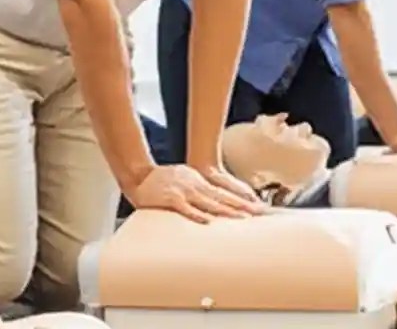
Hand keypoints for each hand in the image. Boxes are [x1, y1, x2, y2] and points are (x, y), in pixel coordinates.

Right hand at [125, 164, 265, 222]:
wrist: (138, 175)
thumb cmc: (160, 180)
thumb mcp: (183, 178)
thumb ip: (198, 189)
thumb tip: (213, 201)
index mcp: (198, 181)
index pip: (224, 192)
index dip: (241, 200)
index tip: (256, 208)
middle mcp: (194, 184)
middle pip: (222, 198)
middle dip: (241, 207)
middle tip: (258, 214)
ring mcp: (183, 191)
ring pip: (209, 203)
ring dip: (226, 212)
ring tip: (242, 219)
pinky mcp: (171, 198)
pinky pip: (186, 208)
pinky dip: (197, 215)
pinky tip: (208, 222)